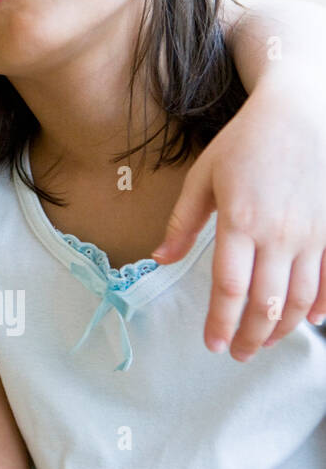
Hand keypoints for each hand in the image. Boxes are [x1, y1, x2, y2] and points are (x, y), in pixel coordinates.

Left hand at [154, 79, 325, 360]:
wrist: (302, 113)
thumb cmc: (245, 143)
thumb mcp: (203, 177)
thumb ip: (183, 223)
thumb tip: (159, 259)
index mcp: (240, 221)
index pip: (229, 287)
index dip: (221, 321)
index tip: (212, 344)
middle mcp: (278, 234)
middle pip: (265, 301)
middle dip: (251, 336)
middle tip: (238, 355)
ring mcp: (310, 234)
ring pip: (299, 297)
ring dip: (281, 327)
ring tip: (263, 342)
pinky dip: (318, 304)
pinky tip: (306, 320)